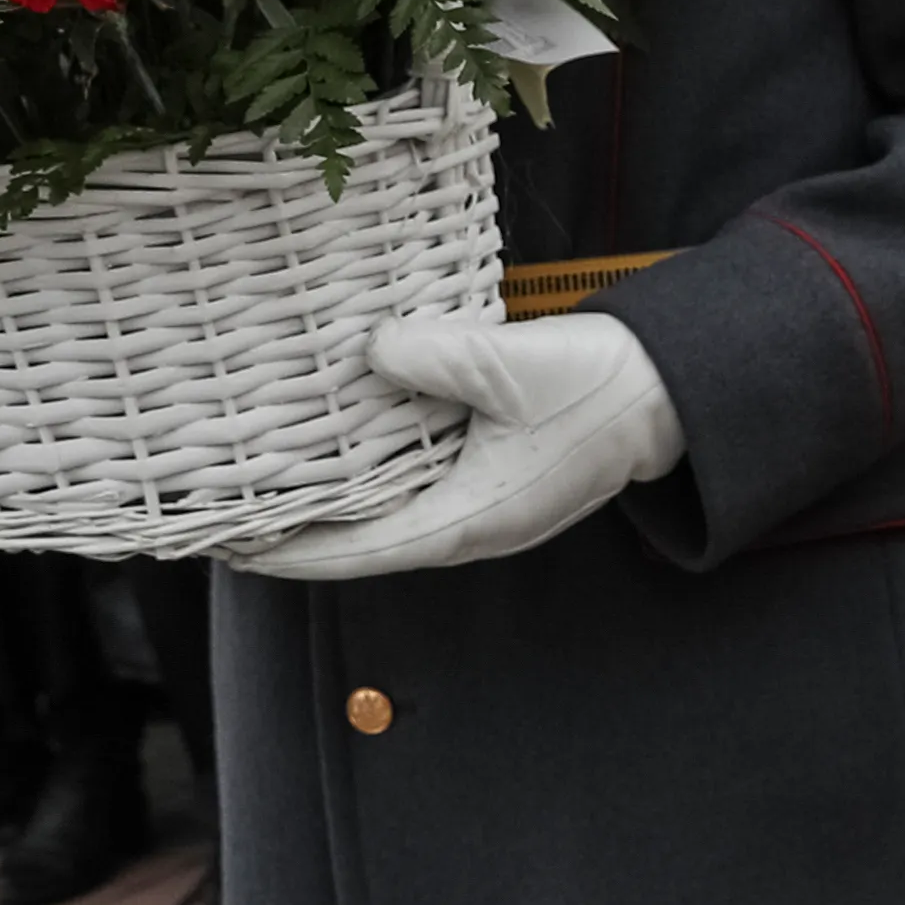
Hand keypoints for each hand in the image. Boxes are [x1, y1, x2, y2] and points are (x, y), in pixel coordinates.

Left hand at [243, 313, 684, 581]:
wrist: (673, 389)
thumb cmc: (602, 387)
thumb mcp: (510, 362)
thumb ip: (430, 356)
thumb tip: (368, 351)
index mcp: (474, 519)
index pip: (360, 553)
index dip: (292, 553)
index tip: (231, 547)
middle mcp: (475, 528)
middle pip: (366, 547)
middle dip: (300, 535)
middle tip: (232, 516)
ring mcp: (488, 508)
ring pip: (389, 522)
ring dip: (334, 511)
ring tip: (273, 490)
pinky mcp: (496, 481)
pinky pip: (416, 494)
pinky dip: (371, 484)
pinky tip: (342, 456)